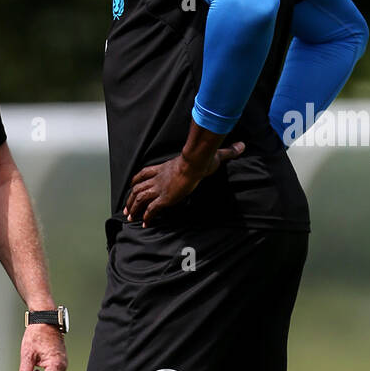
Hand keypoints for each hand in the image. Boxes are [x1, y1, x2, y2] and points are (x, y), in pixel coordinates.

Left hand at [124, 141, 244, 226]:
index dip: (137, 180)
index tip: (132, 187)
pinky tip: (145, 224)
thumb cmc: (203, 158)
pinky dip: (146, 217)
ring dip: (134, 209)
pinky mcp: (164, 198)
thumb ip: (226, 151)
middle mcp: (158, 178)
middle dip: (131, 199)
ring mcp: (160, 188)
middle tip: (128, 209)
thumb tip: (242, 146)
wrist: (196, 163)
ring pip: (139, 198)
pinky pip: (151, 210)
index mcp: (164, 168)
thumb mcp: (213, 154)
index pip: (144, 173)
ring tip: (131, 218)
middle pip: (137, 187)